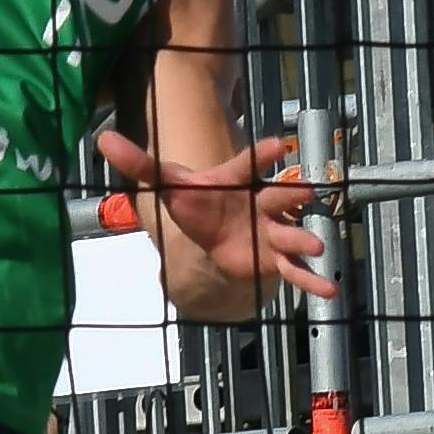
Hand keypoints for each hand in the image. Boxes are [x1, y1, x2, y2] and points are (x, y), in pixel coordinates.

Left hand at [97, 124, 334, 300]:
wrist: (209, 233)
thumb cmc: (195, 203)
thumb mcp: (167, 185)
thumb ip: (139, 164)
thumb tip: (103, 139)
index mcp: (239, 182)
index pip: (249, 164)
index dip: (261, 155)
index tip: (276, 145)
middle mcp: (261, 204)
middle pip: (278, 198)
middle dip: (291, 197)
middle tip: (306, 193)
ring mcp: (271, 233)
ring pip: (291, 235)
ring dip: (305, 240)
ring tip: (319, 247)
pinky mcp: (273, 261)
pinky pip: (295, 271)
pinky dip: (311, 281)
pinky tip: (330, 293)